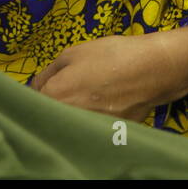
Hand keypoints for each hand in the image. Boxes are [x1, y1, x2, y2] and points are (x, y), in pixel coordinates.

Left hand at [30, 34, 167, 121]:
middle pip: (51, 115)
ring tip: (92, 95)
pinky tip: (106, 104)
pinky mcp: (108, 135)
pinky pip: (92, 127)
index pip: (33, 101)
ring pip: (71, 123)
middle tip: (71, 90)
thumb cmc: (110, 55)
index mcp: (55, 96)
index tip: (47, 87)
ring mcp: (89, 128)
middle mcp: (68, 118)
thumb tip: (37, 86)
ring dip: (74, 112)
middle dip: (55, 104)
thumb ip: (49, 73)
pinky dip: (94, 119)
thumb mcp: (72, 53)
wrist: (153, 69)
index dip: (39, 93)